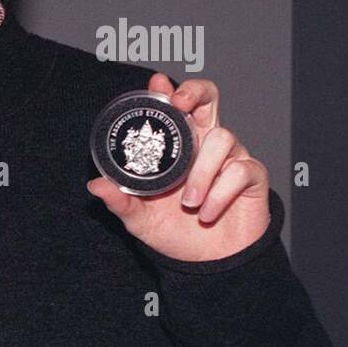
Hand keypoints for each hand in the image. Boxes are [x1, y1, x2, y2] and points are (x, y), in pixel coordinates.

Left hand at [87, 72, 270, 261]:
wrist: (208, 264)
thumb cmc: (176, 233)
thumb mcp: (139, 219)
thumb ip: (120, 202)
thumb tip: (95, 186)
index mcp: (177, 148)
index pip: (175, 109)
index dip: (168, 90)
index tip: (158, 83)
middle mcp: (204, 145)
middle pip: (209, 98)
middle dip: (196, 92)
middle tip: (180, 103)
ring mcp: (231, 157)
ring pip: (222, 138)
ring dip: (202, 171)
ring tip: (189, 202)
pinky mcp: (251, 175)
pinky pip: (238, 170)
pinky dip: (219, 194)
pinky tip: (206, 212)